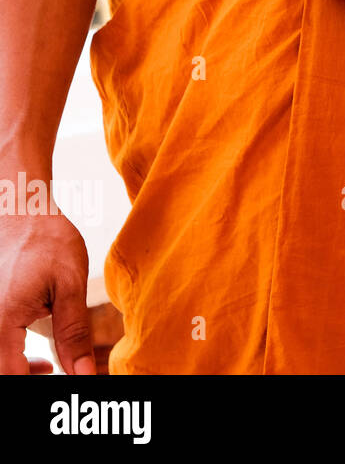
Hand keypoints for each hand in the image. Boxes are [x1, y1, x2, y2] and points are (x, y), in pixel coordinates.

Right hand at [0, 205, 94, 374]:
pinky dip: (10, 357)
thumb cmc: (47, 241)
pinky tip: (32, 354)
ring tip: (48, 368)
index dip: (36, 386)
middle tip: (54, 374)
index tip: (66, 382)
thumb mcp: (70, 286)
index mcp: (0, 323)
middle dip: (25, 378)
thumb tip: (83, 373)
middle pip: (1, 371)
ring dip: (17, 371)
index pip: (13, 376)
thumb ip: (74, 334)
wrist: (21, 211)